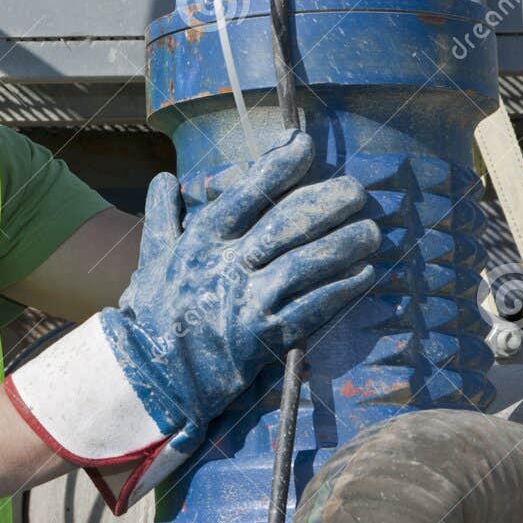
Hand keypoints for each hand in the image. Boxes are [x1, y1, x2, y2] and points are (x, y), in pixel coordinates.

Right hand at [103, 130, 378, 452]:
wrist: (151, 377)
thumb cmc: (153, 314)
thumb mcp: (151, 260)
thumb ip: (162, 217)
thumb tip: (165, 179)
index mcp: (200, 241)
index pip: (245, 194)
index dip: (278, 167)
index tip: (305, 145)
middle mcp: (225, 267)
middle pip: (285, 225)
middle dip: (326, 203)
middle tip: (357, 189)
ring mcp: (246, 304)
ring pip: (304, 265)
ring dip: (343, 245)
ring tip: (370, 230)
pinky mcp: (263, 339)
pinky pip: (311, 310)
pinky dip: (340, 291)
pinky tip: (362, 274)